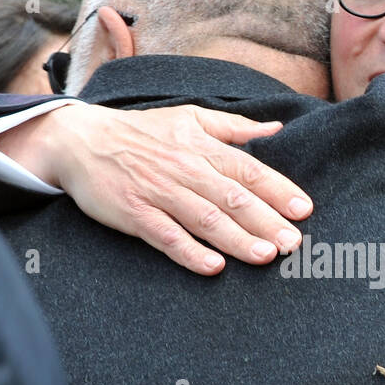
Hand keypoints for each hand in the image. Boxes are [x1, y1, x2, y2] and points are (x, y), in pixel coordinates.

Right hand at [0, 103, 312, 273]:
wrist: (81, 140)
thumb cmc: (141, 132)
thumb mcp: (189, 118)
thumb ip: (234, 127)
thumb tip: (275, 126)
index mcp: (202, 146)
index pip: (248, 169)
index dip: (277, 190)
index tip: (303, 209)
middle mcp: (185, 169)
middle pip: (233, 198)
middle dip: (267, 221)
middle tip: (294, 244)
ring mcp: (160, 193)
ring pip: (206, 219)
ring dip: (237, 239)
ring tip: (265, 256)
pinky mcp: (135, 214)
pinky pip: (167, 236)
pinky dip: (190, 252)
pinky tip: (214, 267)